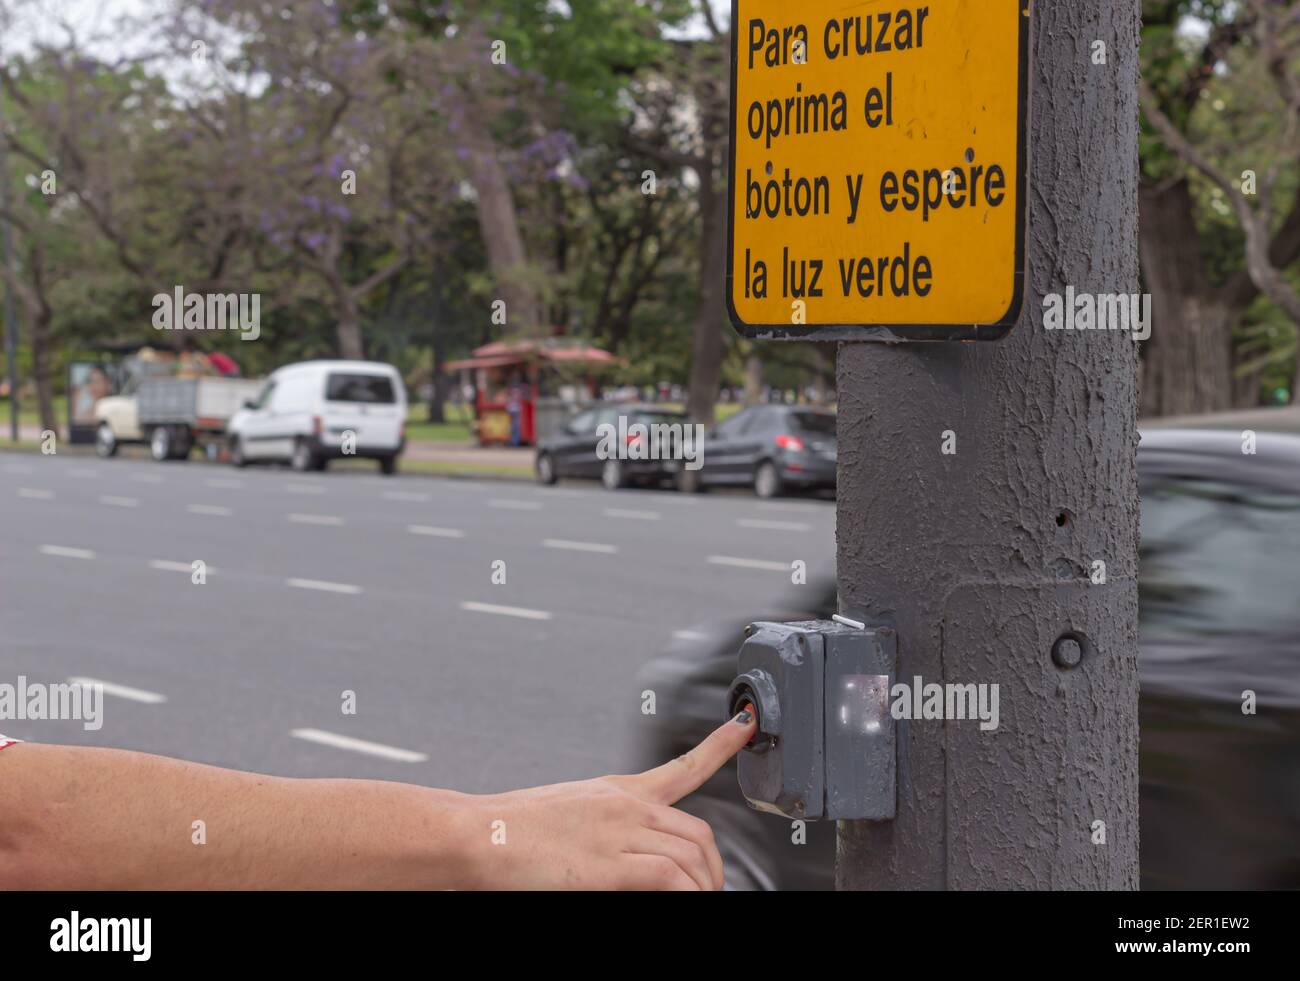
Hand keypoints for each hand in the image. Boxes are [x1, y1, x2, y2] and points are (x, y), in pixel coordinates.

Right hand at [462, 710, 755, 889]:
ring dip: (702, 887)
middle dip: (712, 867)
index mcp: (617, 791)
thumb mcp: (569, 814)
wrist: (477, 835)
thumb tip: (629, 852)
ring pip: (692, 857)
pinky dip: (687, 893)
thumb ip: (607, 824)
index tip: (745, 726)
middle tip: (707, 890)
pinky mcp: (611, 865)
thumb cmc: (510, 831)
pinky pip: (672, 879)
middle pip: (699, 832)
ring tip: (696, 901)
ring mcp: (620, 833)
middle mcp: (626, 807)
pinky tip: (684, 900)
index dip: (720, 746)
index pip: (681, 765)